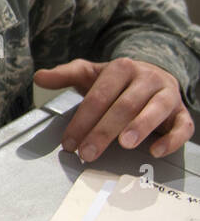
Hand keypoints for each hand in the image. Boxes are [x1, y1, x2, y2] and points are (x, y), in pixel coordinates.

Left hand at [34, 57, 194, 161]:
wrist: (154, 76)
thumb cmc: (118, 82)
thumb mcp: (92, 75)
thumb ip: (66, 75)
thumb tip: (39, 77)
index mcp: (122, 68)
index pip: (99, 96)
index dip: (82, 120)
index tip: (69, 143)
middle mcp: (147, 79)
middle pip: (124, 106)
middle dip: (103, 131)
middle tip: (88, 152)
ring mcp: (167, 95)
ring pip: (155, 110)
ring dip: (140, 127)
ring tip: (125, 145)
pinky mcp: (181, 113)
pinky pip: (182, 126)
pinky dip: (171, 139)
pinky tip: (156, 151)